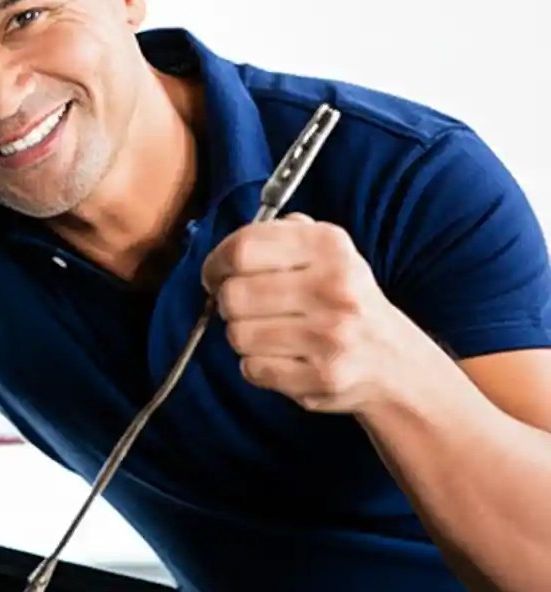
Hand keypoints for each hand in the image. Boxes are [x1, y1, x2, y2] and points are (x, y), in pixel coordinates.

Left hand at [201, 213, 427, 414]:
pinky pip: (253, 369)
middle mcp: (334, 288)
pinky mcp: (323, 377)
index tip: (216, 274)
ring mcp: (330, 336)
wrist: (395, 362)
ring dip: (242, 336)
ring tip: (267, 333)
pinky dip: (256, 366)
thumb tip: (231, 250)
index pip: (243, 248)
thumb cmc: (345, 301)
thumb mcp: (327, 252)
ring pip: (237, 334)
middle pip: (234, 294)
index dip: (216, 263)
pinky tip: (282, 358)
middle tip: (242, 307)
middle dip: (227, 302)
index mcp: (329, 246)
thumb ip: (281, 233)